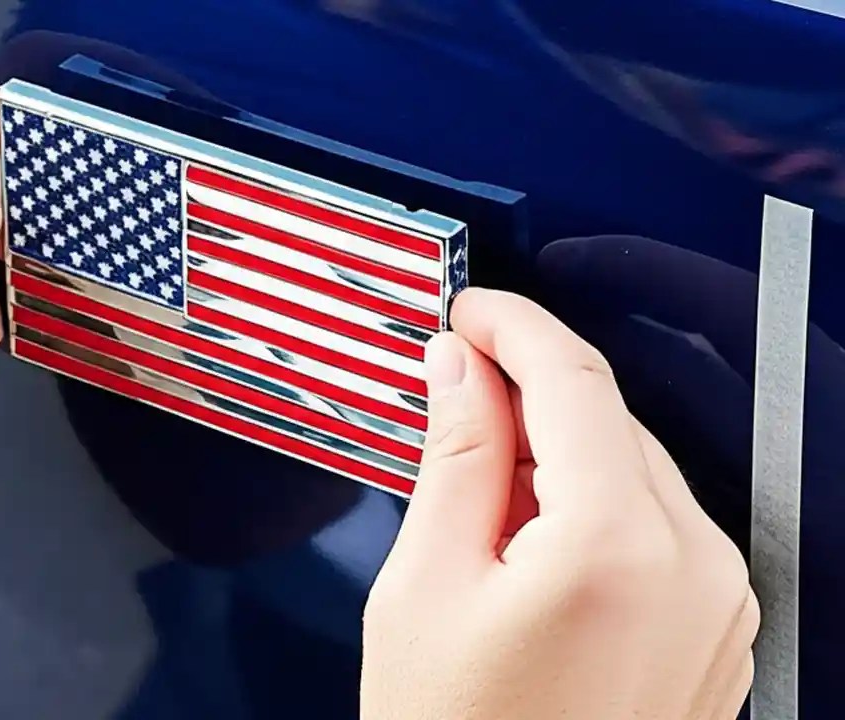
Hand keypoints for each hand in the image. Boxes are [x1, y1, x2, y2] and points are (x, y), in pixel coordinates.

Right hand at [361, 289, 757, 718]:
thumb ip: (454, 456)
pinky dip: (595, 505)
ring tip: (478, 491)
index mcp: (617, 547)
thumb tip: (459, 369)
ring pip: (636, 470)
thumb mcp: (425, 584)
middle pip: (608, 420)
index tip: (467, 311)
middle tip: (449, 391)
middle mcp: (695, 568)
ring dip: (560, 450)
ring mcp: (719, 606)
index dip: (510, 326)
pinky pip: (659, 528)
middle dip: (528, 391)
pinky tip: (530, 537)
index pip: (571, 380)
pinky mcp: (718, 633)